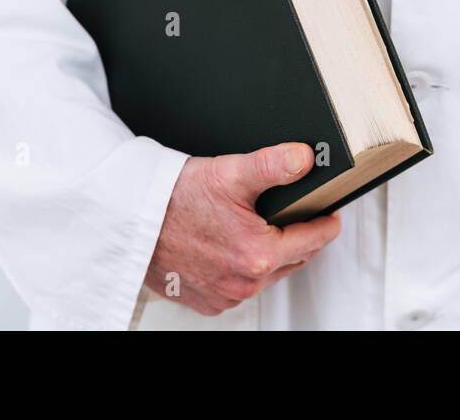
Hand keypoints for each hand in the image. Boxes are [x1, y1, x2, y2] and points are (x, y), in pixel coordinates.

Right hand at [144, 142, 341, 315]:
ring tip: (262, 225)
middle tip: (297, 213)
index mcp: (257, 255)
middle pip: (294, 258)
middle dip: (300, 235)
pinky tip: (234, 245)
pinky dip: (245, 268)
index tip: (330, 211)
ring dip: (273, 253)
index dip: (326, 221)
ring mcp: (225, 296)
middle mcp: (244, 283)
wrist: (128, 220)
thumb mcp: (229, 172)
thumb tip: (305, 158)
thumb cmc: (172, 198)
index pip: (315, 239)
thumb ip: (273, 165)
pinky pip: (240, 286)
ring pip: (269, 275)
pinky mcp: (207, 302)